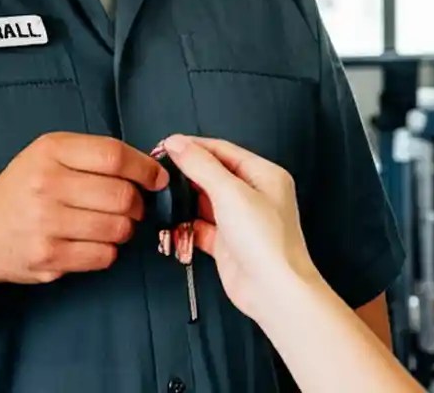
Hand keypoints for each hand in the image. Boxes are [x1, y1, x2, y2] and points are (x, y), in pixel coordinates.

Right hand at [0, 133, 168, 284]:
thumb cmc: (22, 190)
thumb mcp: (48, 155)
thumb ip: (93, 155)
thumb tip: (150, 169)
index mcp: (49, 151)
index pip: (114, 156)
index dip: (145, 168)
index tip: (156, 178)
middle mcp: (46, 185)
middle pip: (122, 195)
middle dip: (138, 203)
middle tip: (132, 206)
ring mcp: (46, 224)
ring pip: (118, 228)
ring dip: (125, 228)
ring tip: (111, 224)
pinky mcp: (48, 258)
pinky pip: (104, 256)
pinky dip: (108, 251)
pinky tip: (93, 242)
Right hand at [161, 135, 321, 321]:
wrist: (273, 290)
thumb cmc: (267, 243)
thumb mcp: (230, 193)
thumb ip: (201, 165)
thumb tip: (179, 143)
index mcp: (264, 175)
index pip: (223, 150)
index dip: (194, 146)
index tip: (167, 146)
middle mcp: (254, 196)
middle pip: (213, 175)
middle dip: (186, 174)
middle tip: (160, 172)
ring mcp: (240, 221)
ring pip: (205, 202)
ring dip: (184, 201)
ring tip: (163, 198)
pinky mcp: (228, 244)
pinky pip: (201, 228)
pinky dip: (186, 227)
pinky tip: (174, 225)